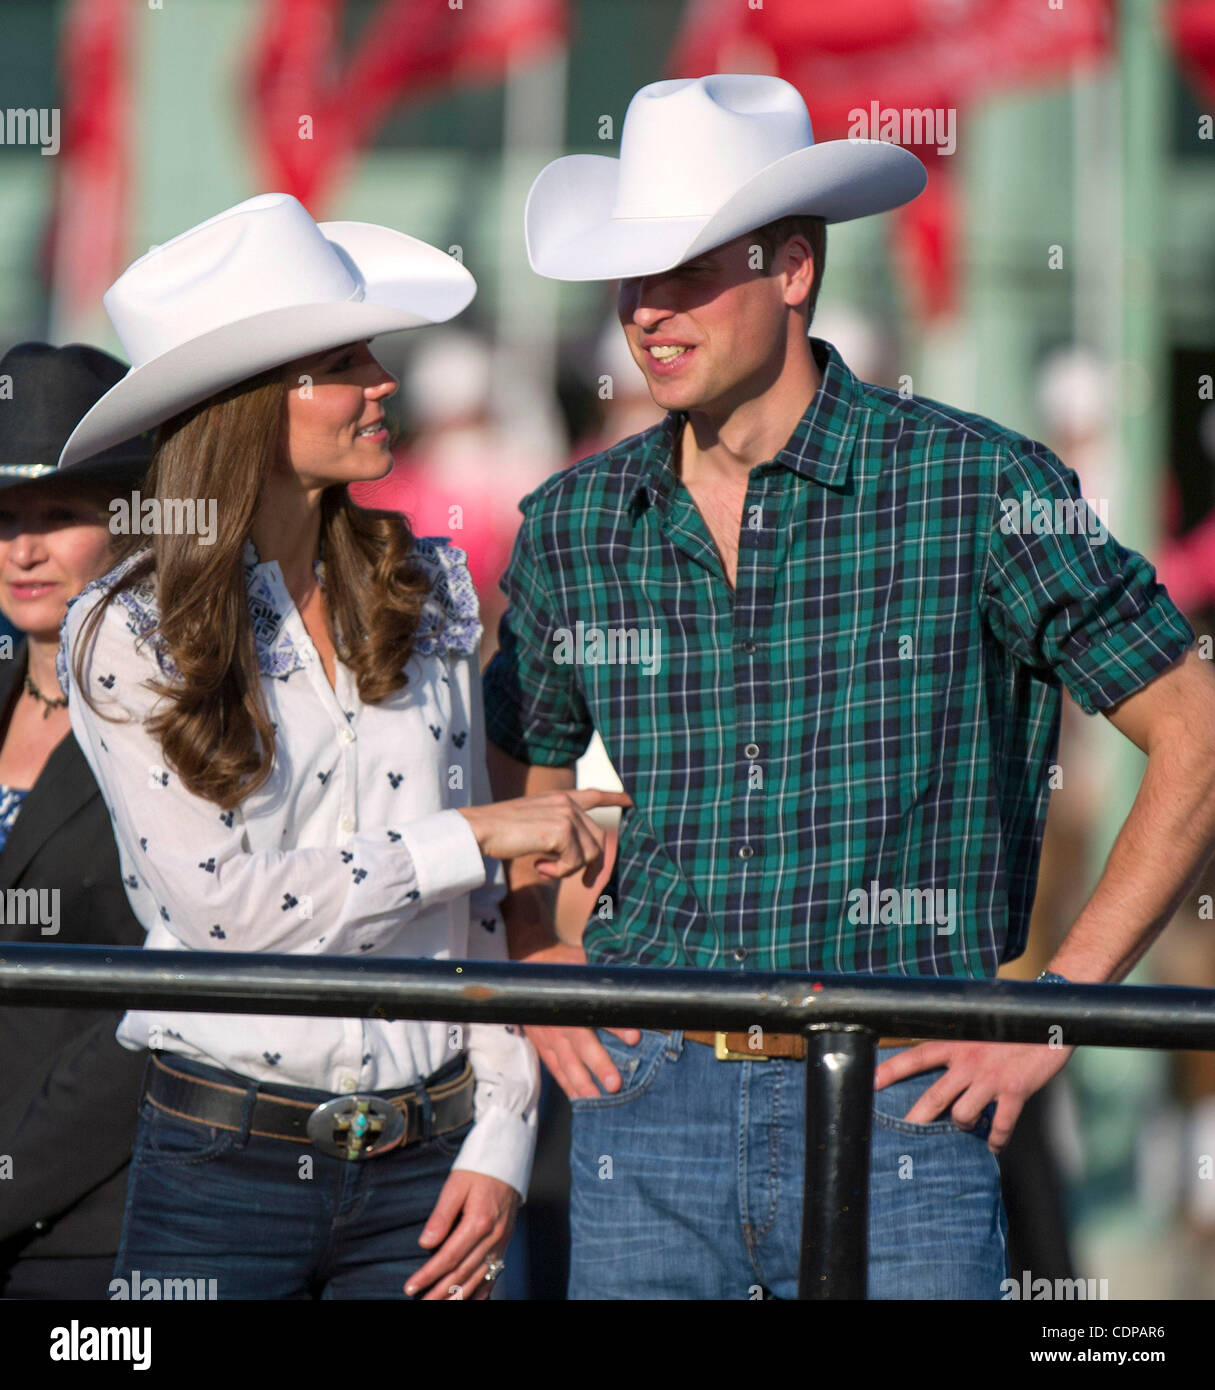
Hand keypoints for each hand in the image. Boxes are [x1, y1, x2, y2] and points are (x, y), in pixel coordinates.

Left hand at [404, 1169, 519, 1300]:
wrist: (508, 1157)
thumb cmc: (478, 1168)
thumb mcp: (456, 1184)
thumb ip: (441, 1215)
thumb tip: (425, 1243)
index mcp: (479, 1221)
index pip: (449, 1256)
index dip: (429, 1274)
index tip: (411, 1286)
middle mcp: (493, 1235)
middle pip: (463, 1272)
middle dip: (440, 1292)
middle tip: (422, 1304)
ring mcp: (502, 1240)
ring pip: (479, 1276)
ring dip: (459, 1295)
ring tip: (441, 1306)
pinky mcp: (505, 1240)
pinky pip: (495, 1272)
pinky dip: (483, 1289)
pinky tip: (471, 1299)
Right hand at [458, 788, 631, 886]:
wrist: (479, 830)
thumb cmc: (500, 832)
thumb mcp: (533, 824)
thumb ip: (557, 830)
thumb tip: (581, 855)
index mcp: (559, 798)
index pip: (594, 795)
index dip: (615, 799)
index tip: (632, 801)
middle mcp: (567, 802)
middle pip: (597, 839)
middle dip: (590, 865)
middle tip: (577, 880)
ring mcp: (566, 815)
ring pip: (589, 854)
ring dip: (569, 870)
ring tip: (543, 868)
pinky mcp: (561, 831)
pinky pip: (575, 862)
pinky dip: (559, 873)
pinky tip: (539, 868)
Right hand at [520, 940, 641, 1099]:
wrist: (526, 974)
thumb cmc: (562, 967)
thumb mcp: (582, 964)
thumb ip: (602, 975)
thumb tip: (632, 980)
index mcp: (571, 1000)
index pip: (597, 1014)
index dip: (616, 1027)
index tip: (634, 1038)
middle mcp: (560, 1021)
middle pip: (581, 1045)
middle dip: (598, 1065)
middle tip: (615, 1085)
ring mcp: (549, 1037)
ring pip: (566, 1063)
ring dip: (582, 1083)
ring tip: (598, 1101)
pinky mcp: (544, 1047)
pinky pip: (556, 1069)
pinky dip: (567, 1085)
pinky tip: (580, 1100)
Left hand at [873, 1039, 1074, 1154]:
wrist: (1050, 1018)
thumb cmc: (1010, 1023)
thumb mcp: (978, 1026)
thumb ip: (959, 1042)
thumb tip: (943, 1056)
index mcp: (956, 1042)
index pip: (916, 1056)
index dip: (891, 1069)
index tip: (870, 1083)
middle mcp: (969, 1061)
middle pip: (934, 1096)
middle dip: (916, 1119)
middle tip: (903, 1135)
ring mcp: (991, 1077)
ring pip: (963, 1114)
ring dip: (961, 1125)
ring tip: (966, 1127)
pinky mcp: (1016, 1090)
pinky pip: (1001, 1125)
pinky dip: (996, 1140)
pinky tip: (994, 1147)